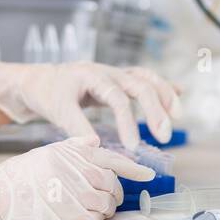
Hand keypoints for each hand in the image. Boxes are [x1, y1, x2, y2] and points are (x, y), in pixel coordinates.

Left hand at [0, 60, 181, 152]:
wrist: (40, 80)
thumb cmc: (48, 94)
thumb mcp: (58, 110)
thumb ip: (76, 127)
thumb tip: (95, 147)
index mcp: (92, 75)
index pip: (117, 98)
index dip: (128, 122)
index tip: (134, 146)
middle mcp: (108, 71)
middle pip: (139, 84)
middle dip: (155, 110)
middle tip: (164, 136)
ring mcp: (115, 74)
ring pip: (147, 78)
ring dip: (164, 95)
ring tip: (179, 116)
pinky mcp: (119, 80)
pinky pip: (145, 79)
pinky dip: (162, 86)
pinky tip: (179, 92)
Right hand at [0, 137, 154, 219]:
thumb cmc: (22, 175)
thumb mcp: (50, 151)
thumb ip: (76, 147)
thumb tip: (96, 142)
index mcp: (76, 152)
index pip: (115, 159)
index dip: (136, 169)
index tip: (150, 176)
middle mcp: (79, 171)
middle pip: (113, 185)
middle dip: (113, 192)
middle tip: (104, 195)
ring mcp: (76, 195)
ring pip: (107, 205)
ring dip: (103, 208)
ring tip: (86, 205)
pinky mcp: (70, 217)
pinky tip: (80, 215)